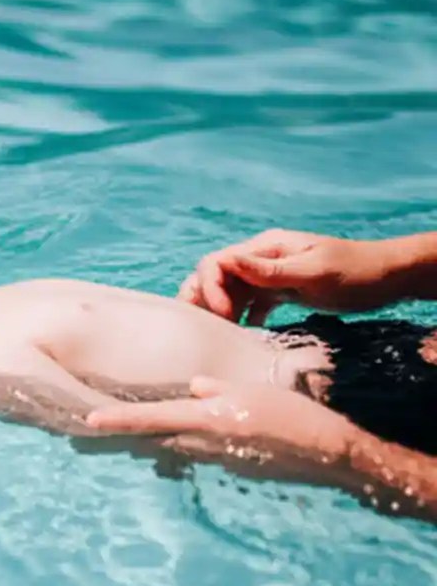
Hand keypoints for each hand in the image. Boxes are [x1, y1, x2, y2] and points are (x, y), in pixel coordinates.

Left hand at [85, 377, 355, 459]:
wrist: (326, 454)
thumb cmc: (290, 414)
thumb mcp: (250, 390)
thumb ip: (215, 389)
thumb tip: (192, 387)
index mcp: (204, 419)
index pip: (150, 420)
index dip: (118, 421)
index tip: (89, 421)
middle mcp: (201, 444)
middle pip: (148, 442)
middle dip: (116, 441)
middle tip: (79, 440)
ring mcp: (212, 461)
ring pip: (165, 452)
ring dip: (139, 447)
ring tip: (107, 443)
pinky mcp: (224, 470)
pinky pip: (189, 459)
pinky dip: (171, 453)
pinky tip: (162, 447)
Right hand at [178, 229, 395, 324]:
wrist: (388, 278)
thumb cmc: (354, 271)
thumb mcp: (312, 271)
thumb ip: (269, 270)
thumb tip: (226, 261)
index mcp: (265, 248)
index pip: (218, 262)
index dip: (210, 288)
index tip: (224, 315)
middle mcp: (260, 260)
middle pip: (216, 276)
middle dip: (201, 299)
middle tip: (198, 328)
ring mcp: (269, 277)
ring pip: (230, 292)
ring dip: (217, 312)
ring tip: (211, 337)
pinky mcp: (279, 293)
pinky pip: (249, 305)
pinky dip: (240, 320)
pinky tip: (240, 337)